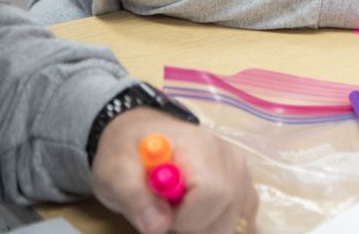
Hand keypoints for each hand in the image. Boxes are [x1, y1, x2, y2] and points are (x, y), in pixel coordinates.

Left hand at [91, 107, 256, 233]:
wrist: (142, 135)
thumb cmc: (127, 151)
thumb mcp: (115, 171)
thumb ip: (133, 196)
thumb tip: (159, 227)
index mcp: (199, 146)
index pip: (212, 191)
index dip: (187, 217)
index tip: (162, 217)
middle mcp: (228, 155)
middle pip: (227, 208)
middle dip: (194, 225)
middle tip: (167, 215)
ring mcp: (240, 168)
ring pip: (235, 216)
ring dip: (205, 225)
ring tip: (179, 210)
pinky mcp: (244, 180)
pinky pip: (243, 212)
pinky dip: (220, 221)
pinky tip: (199, 213)